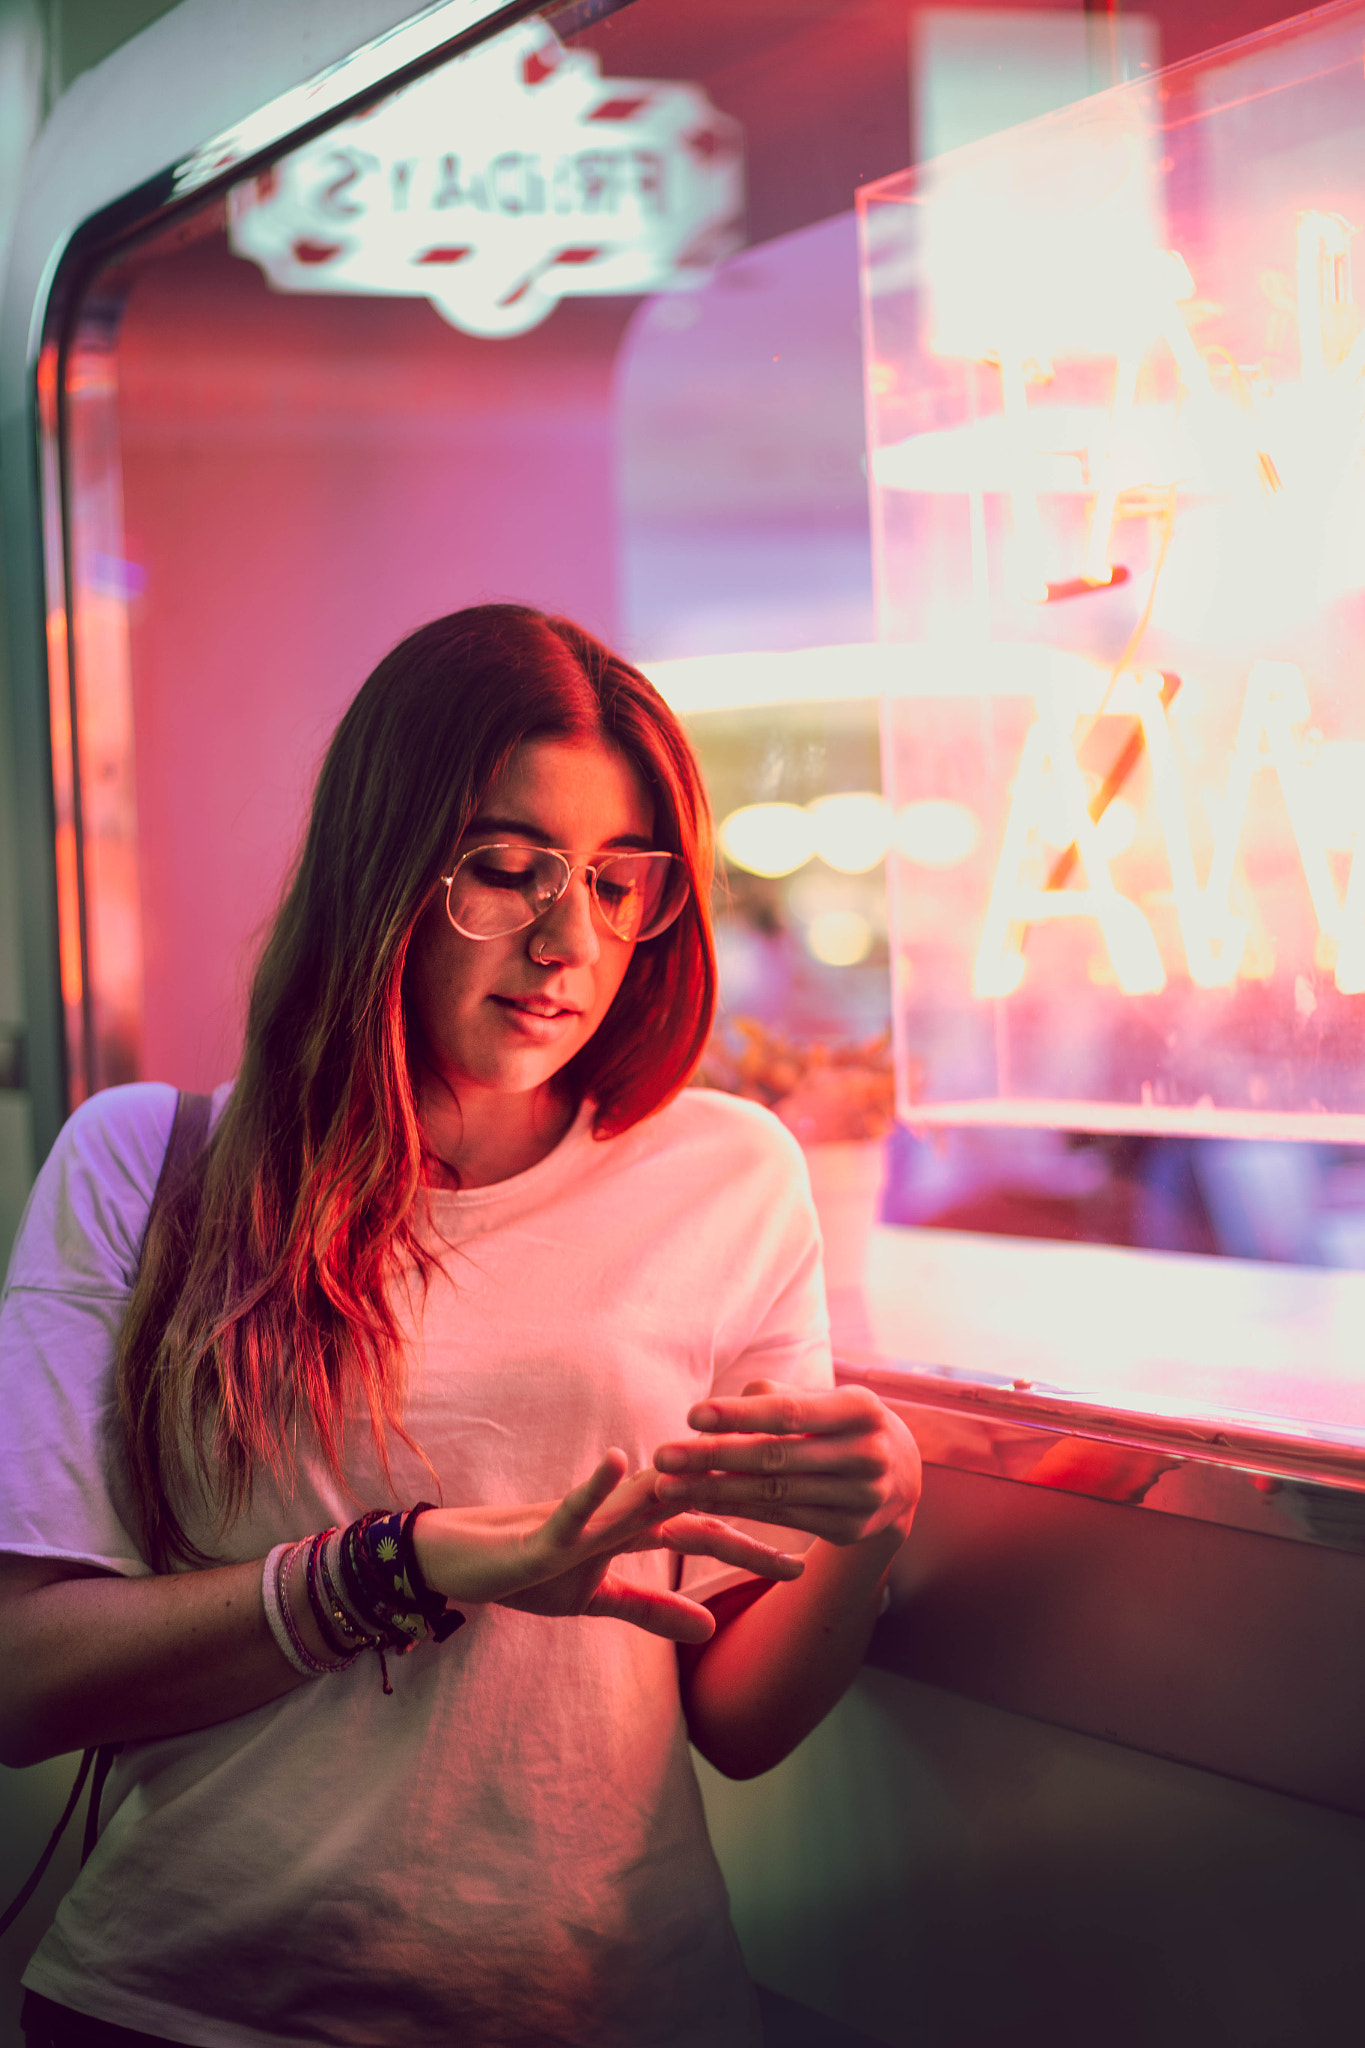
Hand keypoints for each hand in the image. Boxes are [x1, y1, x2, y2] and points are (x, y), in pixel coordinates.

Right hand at [412, 1450, 804, 1643]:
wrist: (463, 1561)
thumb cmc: (528, 1571)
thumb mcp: (599, 1599)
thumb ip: (652, 1610)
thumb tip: (710, 1630)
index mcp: (635, 1527)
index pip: (707, 1530)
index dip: (755, 1547)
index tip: (806, 1565)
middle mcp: (620, 1512)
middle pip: (695, 1508)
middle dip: (750, 1521)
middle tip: (805, 1528)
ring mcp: (586, 1517)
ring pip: (647, 1498)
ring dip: (693, 1485)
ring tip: (743, 1473)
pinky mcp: (546, 1529)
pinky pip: (575, 1505)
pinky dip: (597, 1484)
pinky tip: (623, 1461)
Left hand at [652, 1380, 921, 1547]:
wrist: (903, 1475)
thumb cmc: (841, 1423)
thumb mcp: (823, 1399)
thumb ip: (773, 1397)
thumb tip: (720, 1414)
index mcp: (861, 1409)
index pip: (789, 1412)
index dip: (739, 1415)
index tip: (691, 1416)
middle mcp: (868, 1454)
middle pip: (776, 1457)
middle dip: (714, 1457)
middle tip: (663, 1458)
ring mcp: (862, 1497)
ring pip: (774, 1494)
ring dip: (716, 1491)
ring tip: (669, 1486)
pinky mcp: (850, 1530)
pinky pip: (782, 1518)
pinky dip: (739, 1510)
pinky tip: (703, 1503)